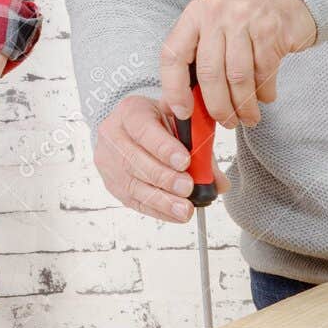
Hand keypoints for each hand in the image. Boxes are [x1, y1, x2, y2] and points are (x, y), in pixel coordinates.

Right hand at [93, 94, 230, 224]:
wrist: (132, 128)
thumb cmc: (158, 123)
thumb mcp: (178, 123)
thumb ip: (199, 147)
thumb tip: (219, 183)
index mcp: (130, 112)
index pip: (144, 130)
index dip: (164, 148)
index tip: (185, 162)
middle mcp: (113, 135)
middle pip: (135, 161)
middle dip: (165, 178)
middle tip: (188, 188)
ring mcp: (108, 161)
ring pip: (133, 185)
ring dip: (162, 200)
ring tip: (185, 209)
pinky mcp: (112, 184)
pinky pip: (133, 201)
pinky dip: (157, 211)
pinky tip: (175, 215)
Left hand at [160, 0, 316, 129]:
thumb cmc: (245, 19)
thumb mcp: (214, 28)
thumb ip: (197, 60)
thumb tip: (180, 106)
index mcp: (194, 15)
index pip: (173, 55)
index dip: (174, 89)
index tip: (182, 112)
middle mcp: (216, 14)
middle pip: (209, 72)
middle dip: (218, 106)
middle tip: (226, 122)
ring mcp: (244, 19)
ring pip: (238, 77)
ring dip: (243, 105)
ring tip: (248, 117)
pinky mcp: (270, 30)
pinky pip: (263, 72)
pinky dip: (264, 92)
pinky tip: (265, 98)